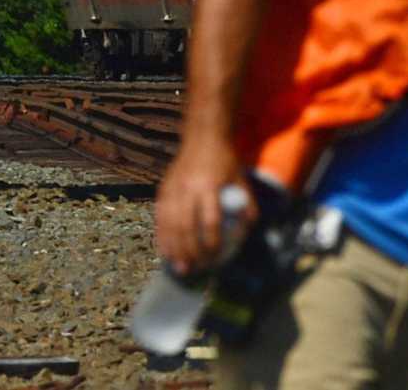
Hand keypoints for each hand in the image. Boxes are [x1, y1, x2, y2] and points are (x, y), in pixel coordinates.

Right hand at [154, 137, 250, 275]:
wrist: (203, 137)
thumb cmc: (226, 160)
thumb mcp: (241, 178)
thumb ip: (246, 203)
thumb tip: (247, 230)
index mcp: (210, 186)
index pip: (210, 220)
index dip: (211, 242)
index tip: (215, 257)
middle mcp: (189, 189)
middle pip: (187, 227)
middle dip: (190, 251)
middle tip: (195, 269)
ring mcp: (173, 190)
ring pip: (170, 225)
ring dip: (174, 249)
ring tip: (179, 267)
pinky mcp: (163, 190)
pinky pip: (160, 219)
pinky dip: (162, 237)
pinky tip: (165, 251)